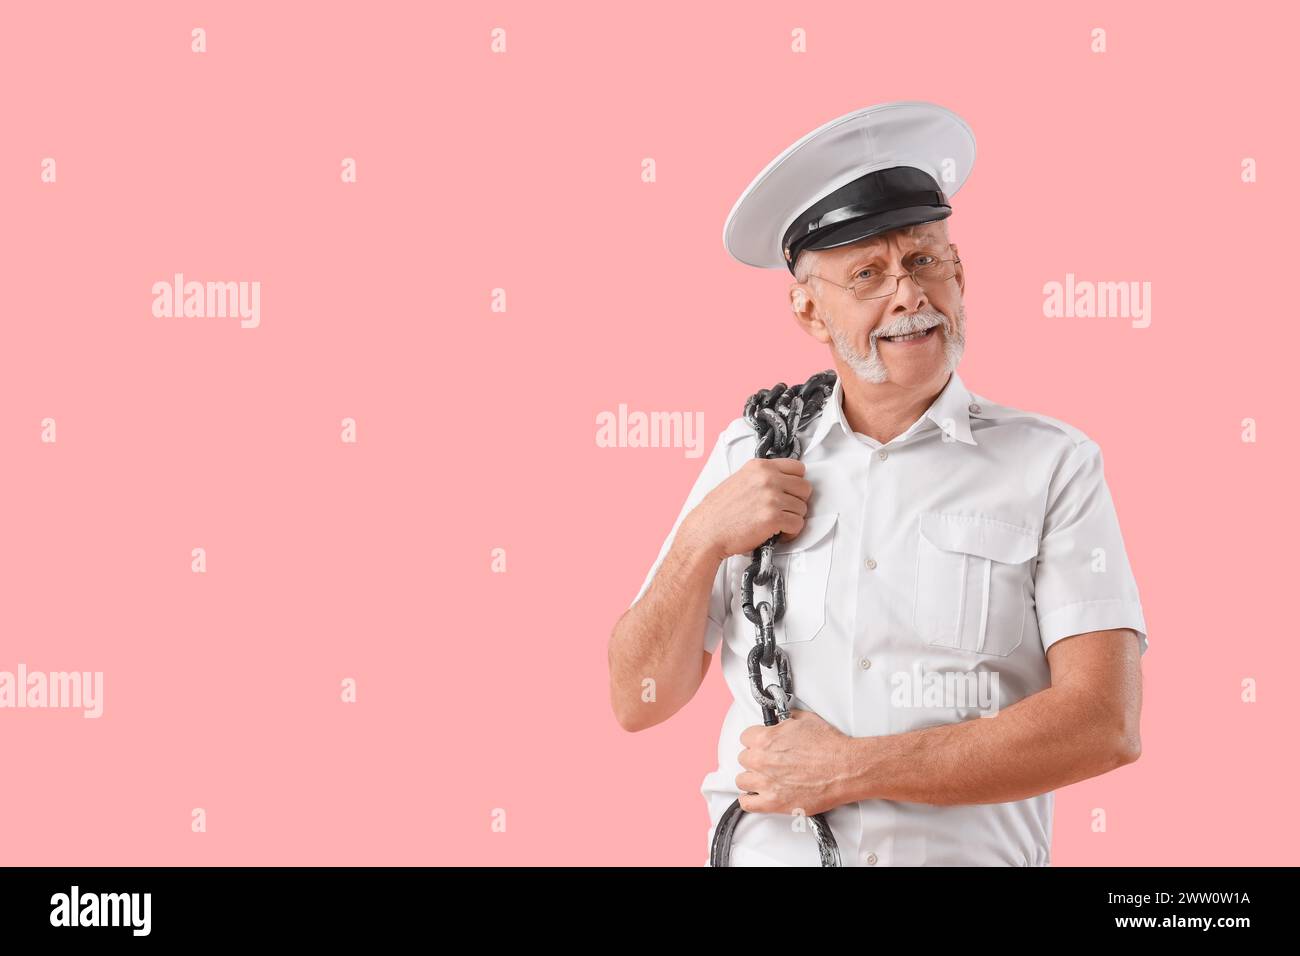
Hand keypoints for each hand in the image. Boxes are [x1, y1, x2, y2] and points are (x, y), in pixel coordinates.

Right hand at [681, 458, 812, 560]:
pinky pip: (798, 524)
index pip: (798, 468)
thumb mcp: (738, 481)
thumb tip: (781, 483)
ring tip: (778, 524)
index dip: (797, 483)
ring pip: (803, 508)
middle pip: (805, 488)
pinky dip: (791, 533)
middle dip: (798, 502)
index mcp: (759, 467)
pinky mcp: (773, 517)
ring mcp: (771, 497)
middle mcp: (767, 478)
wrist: (706, 532)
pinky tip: (779, 533)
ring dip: (793, 519)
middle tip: (786, 511)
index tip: (791, 492)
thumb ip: (761, 478)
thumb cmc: (718, 512)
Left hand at [735, 709, 852, 816]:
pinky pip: (747, 803)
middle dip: (755, 758)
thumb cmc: (830, 746)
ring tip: (764, 778)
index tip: (762, 744)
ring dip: (752, 778)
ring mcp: (766, 783)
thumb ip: (785, 720)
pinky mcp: (775, 803)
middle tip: (768, 760)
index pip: (745, 737)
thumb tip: (781, 721)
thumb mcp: (805, 720)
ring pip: (742, 781)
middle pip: (743, 759)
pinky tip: (757, 795)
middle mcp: (762, 761)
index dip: (755, 740)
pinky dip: (750, 800)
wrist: (845, 768)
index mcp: (765, 739)